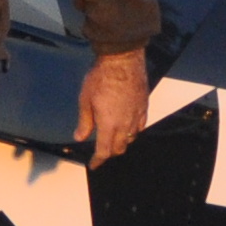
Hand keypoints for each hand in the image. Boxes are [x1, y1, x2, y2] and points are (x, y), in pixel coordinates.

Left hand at [80, 48, 147, 163]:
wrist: (122, 60)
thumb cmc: (101, 77)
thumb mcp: (85, 100)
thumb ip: (84, 122)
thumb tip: (80, 136)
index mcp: (109, 125)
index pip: (104, 151)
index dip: (98, 161)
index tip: (93, 164)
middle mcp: (126, 124)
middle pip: (119, 148)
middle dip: (109, 153)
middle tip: (100, 151)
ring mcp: (137, 116)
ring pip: (131, 139)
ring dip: (121, 143)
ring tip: (113, 140)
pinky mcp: (144, 107)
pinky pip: (141, 126)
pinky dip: (133, 132)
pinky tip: (128, 128)